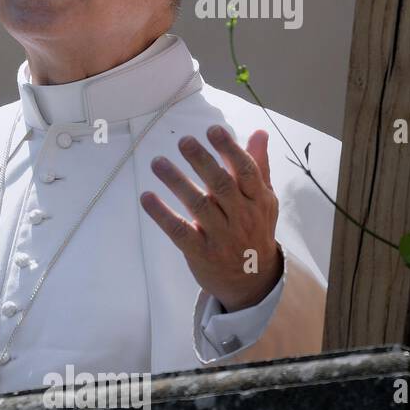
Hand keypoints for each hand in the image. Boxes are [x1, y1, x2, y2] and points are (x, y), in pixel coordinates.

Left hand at [139, 125, 282, 311]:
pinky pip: (180, 231)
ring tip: (157, 162)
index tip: (213, 130)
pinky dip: (162, 214)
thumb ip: (258, 166)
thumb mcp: (263, 200)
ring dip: (176, 182)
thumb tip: (259, 133)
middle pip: (221, 186)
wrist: (254, 280)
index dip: (230, 150)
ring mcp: (222, 237)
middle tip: (183, 141)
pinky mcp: (201, 253)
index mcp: (259, 201)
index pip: (247, 172)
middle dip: (202, 161)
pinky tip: (146, 197)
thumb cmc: (254, 229)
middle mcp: (242, 218)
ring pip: (199, 206)